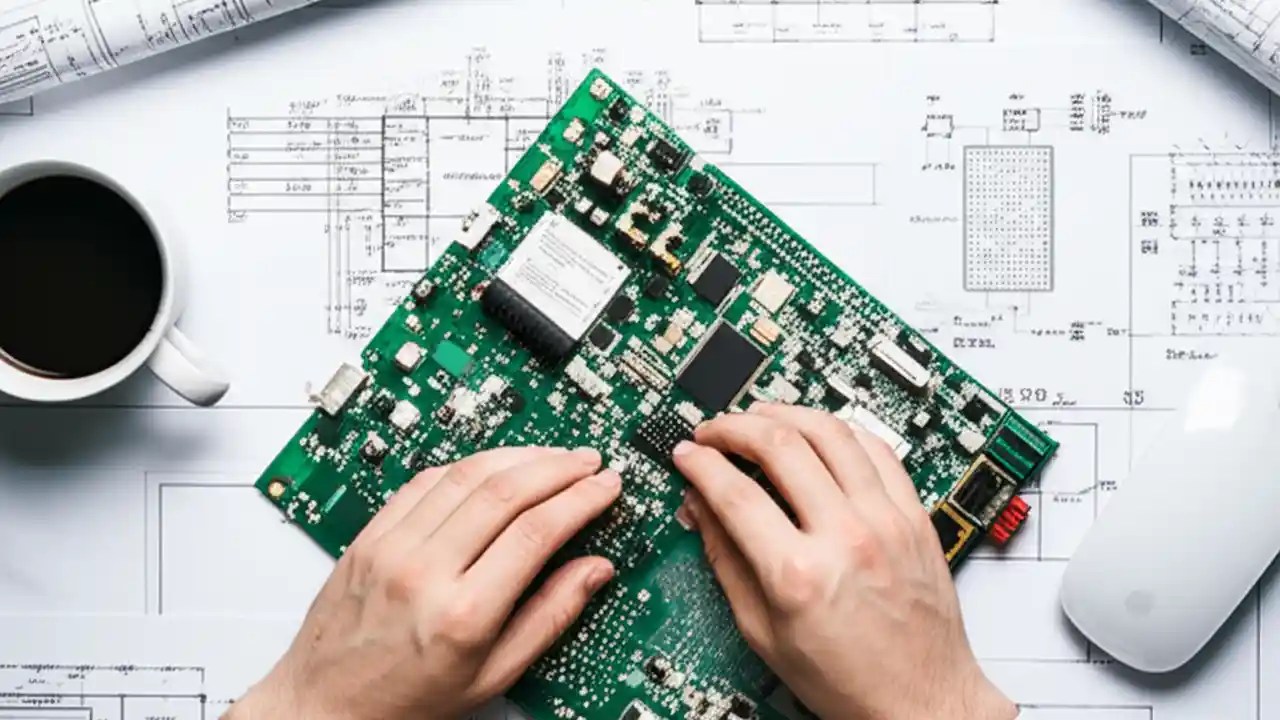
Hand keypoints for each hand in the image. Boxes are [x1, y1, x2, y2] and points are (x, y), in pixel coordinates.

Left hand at [227, 447, 621, 719]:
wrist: (325, 706)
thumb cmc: (407, 700)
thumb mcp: (493, 676)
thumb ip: (550, 618)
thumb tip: (595, 570)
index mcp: (463, 615)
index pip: (536, 532)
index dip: (580, 500)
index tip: (605, 487)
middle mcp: (424, 573)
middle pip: (504, 492)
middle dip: (557, 468)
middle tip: (588, 463)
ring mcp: (391, 548)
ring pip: (465, 475)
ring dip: (517, 456)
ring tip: (551, 455)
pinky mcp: (369, 535)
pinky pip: (425, 481)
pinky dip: (468, 465)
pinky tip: (495, 464)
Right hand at [673, 403, 1014, 719]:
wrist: (921, 699)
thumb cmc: (848, 680)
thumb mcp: (764, 634)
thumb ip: (726, 563)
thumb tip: (699, 509)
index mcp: (798, 575)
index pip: (734, 493)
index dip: (700, 464)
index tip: (687, 455)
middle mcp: (845, 538)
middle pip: (780, 445)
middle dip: (735, 426)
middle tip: (715, 430)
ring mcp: (886, 521)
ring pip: (831, 432)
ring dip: (787, 413)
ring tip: (760, 416)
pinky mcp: (913, 516)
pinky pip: (878, 448)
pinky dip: (841, 429)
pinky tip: (818, 431)